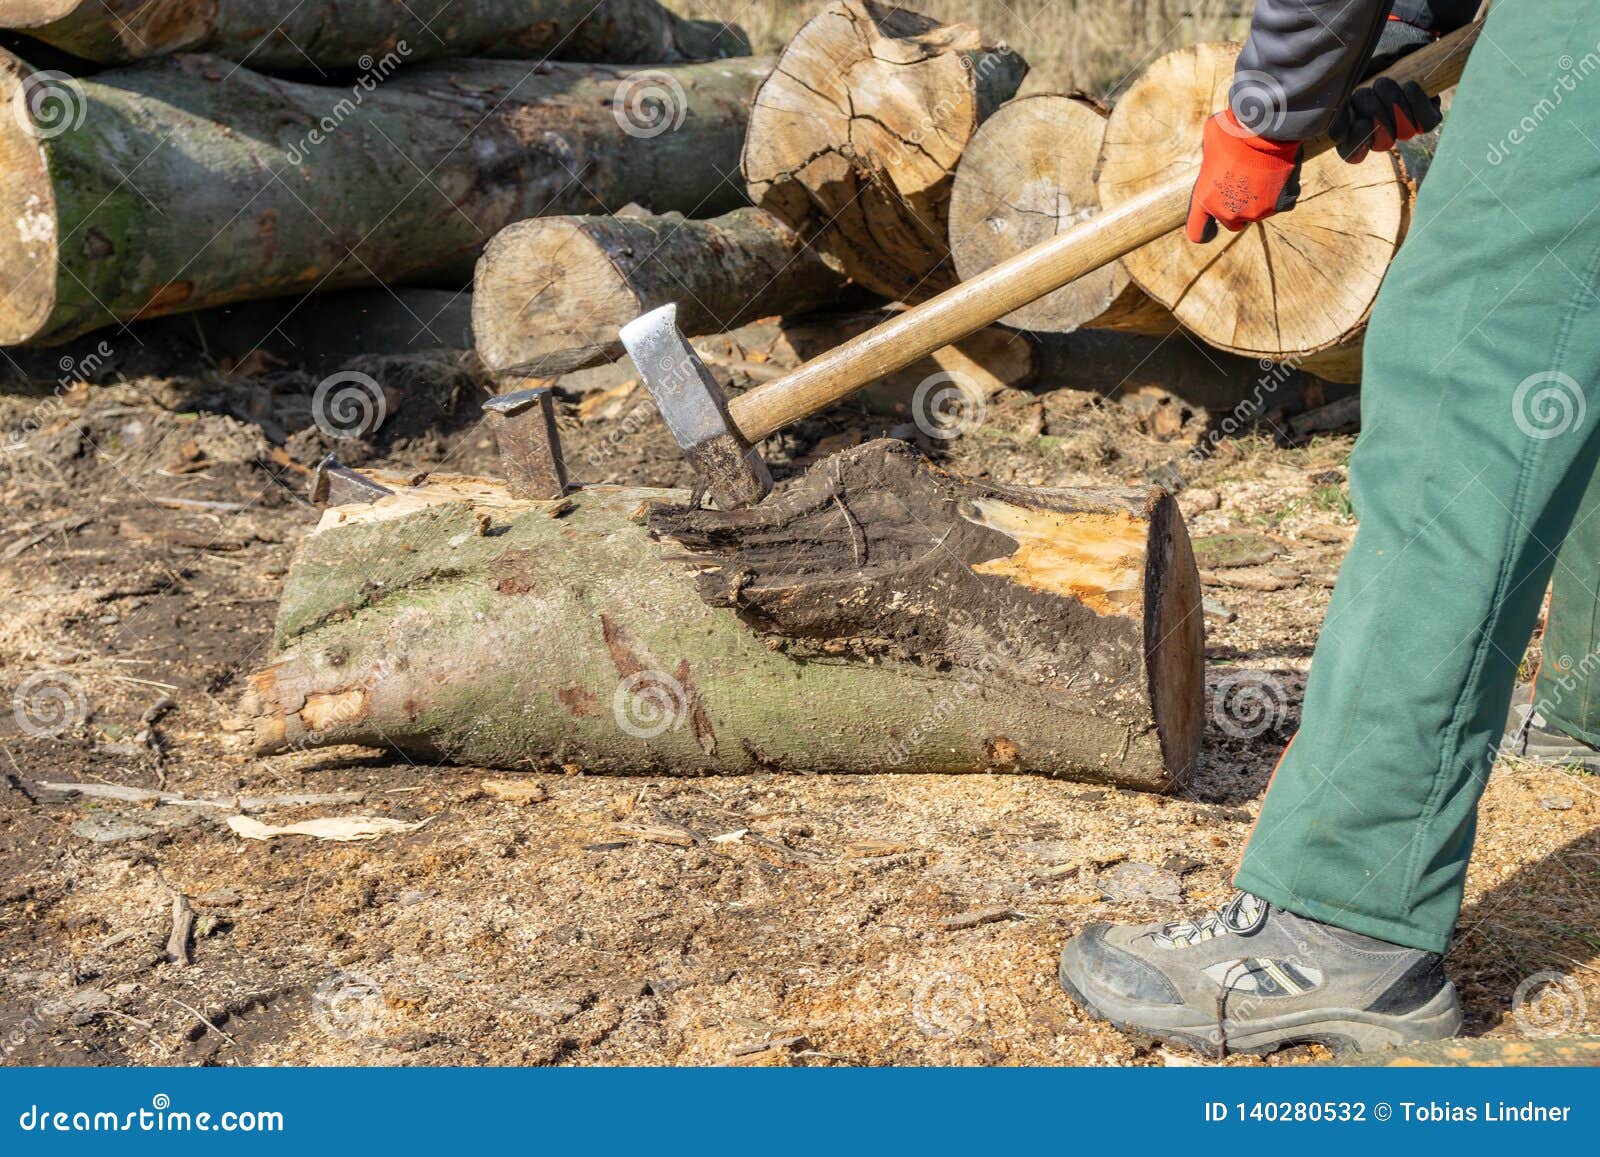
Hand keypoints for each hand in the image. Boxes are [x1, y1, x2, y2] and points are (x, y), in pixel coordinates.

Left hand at [1185, 109, 1301, 243]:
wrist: (1264, 129)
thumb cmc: (1232, 131)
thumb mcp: (1211, 139)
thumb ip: (1211, 154)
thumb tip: (1217, 147)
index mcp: (1205, 200)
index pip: (1198, 232)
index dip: (1205, 230)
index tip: (1210, 227)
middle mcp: (1228, 212)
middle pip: (1232, 223)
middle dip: (1236, 210)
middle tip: (1243, 188)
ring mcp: (1256, 211)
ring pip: (1258, 212)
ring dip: (1260, 197)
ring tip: (1263, 171)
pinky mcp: (1279, 205)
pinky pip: (1281, 204)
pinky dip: (1282, 193)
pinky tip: (1280, 175)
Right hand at [1328, 19, 1443, 163]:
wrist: (1394, 36)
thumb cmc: (1361, 60)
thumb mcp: (1343, 82)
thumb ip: (1338, 110)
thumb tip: (1337, 135)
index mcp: (1354, 129)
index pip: (1353, 154)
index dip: (1357, 144)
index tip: (1361, 121)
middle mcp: (1381, 131)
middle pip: (1381, 143)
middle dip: (1375, 113)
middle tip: (1370, 89)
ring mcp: (1405, 124)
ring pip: (1403, 132)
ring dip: (1393, 103)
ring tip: (1385, 81)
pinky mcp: (1427, 114)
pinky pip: (1425, 123)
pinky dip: (1417, 103)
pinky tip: (1410, 86)